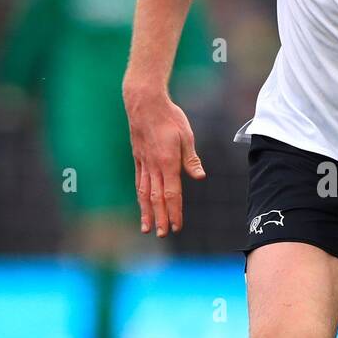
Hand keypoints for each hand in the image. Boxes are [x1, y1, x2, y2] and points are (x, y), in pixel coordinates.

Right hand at [123, 85, 204, 235]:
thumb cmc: (169, 117)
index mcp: (168, 162)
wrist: (144, 102)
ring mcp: (143, 163)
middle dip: (160, 218)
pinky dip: (140, 196)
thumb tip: (200, 177)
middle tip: (162, 235)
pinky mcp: (138, 157)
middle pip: (156, 198)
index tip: (176, 226)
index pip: (172, 193)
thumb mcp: (185, 136)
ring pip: (144, 193)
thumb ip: (190, 159)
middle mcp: (153, 166)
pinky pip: (139, 181)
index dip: (175, 212)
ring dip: (147, 212)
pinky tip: (142, 204)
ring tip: (147, 228)